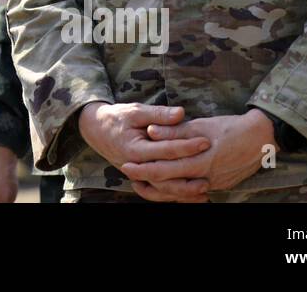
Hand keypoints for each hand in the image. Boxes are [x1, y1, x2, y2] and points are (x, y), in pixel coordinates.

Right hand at [77, 102, 210, 201]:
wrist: (96, 130)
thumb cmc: (118, 118)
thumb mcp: (136, 111)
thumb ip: (158, 114)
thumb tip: (181, 113)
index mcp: (134, 148)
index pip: (165, 150)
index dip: (186, 146)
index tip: (206, 142)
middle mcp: (135, 166)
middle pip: (165, 176)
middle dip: (189, 174)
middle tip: (210, 170)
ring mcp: (137, 175)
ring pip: (162, 189)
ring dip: (183, 192)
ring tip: (205, 189)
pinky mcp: (140, 178)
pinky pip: (157, 191)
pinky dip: (174, 195)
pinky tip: (191, 196)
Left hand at [122, 109, 273, 198]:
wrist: (261, 139)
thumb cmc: (230, 128)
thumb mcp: (202, 125)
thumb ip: (175, 131)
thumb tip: (150, 131)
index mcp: (200, 161)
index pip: (165, 170)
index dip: (144, 169)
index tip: (126, 165)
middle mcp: (206, 177)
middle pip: (169, 184)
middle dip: (147, 180)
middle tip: (128, 174)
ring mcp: (214, 184)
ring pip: (181, 191)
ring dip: (161, 188)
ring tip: (143, 182)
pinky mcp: (219, 185)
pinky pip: (193, 192)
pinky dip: (178, 189)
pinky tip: (167, 184)